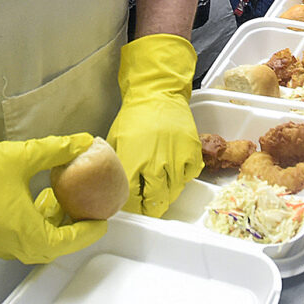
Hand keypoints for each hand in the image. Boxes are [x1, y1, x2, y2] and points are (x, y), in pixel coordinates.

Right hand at [0, 94, 106, 262]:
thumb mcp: (24, 156)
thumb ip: (58, 150)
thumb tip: (85, 141)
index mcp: (26, 234)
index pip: (68, 241)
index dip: (88, 231)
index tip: (103, 221)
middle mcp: (11, 246)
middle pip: (52, 246)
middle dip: (71, 229)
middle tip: (85, 209)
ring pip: (33, 242)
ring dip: (50, 224)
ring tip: (60, 198)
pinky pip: (18, 236)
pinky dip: (33, 223)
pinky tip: (34, 197)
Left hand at [106, 34, 202, 216]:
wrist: (156, 94)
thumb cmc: (133, 116)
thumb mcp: (115, 141)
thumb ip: (117, 166)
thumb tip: (112, 184)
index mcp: (133, 163)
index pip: (132, 200)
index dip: (131, 207)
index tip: (131, 207)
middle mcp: (156, 165)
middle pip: (156, 202)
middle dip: (150, 209)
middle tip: (148, 207)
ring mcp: (177, 159)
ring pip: (174, 192)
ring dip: (166, 194)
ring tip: (161, 189)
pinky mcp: (192, 152)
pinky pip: (190, 176)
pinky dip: (183, 177)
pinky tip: (175, 172)